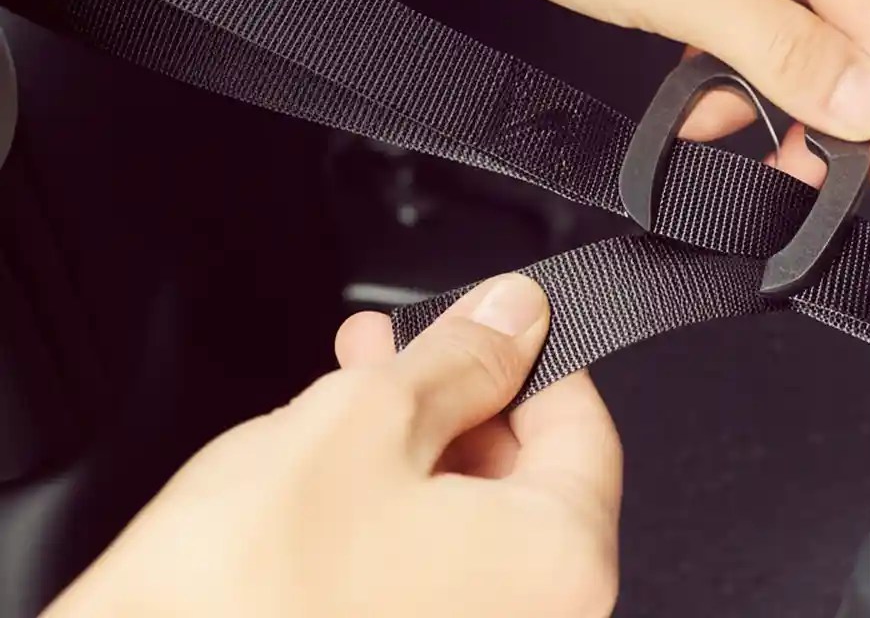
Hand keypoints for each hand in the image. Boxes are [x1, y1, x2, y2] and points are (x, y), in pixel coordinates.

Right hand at [44, 275, 622, 617]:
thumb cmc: (245, 590)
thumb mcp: (366, 421)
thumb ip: (459, 358)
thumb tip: (512, 317)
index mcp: (558, 561)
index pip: (585, 429)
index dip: (532, 358)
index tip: (490, 321)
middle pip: (523, 475)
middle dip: (454, 394)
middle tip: (395, 347)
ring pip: (468, 521)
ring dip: (413, 446)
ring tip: (343, 396)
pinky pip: (428, 571)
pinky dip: (393, 513)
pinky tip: (335, 474)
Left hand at [439, 0, 869, 195]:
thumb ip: (780, 47)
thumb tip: (868, 102)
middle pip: (840, 28)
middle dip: (815, 112)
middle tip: (790, 177)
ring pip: (788, 29)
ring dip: (759, 91)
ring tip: (708, 128)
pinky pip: (745, 13)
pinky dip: (725, 62)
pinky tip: (694, 92)